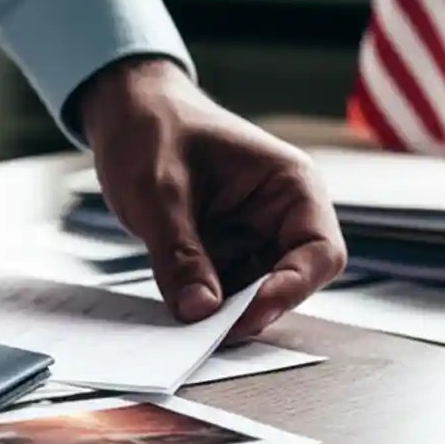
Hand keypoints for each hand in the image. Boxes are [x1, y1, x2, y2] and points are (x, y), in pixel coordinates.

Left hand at [76, 58, 346, 339]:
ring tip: (185, 313)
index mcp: (289, 185)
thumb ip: (179, 253)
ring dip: (224, 311)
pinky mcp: (224, 251)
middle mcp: (281, 214)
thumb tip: (200, 311)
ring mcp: (252, 236)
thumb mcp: (158, 192)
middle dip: (251, 308)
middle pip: (291, 281)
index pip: (319, 251)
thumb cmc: (151, 130)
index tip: (247, 314)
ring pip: (254, 293)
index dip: (291, 289)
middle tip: (207, 330)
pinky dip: (204, 303)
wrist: (125, 112)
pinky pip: (224, 290)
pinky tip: (178, 301)